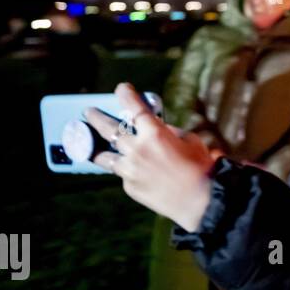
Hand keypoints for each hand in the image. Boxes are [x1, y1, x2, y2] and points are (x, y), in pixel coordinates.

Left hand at [86, 83, 217, 231]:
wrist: (200, 201)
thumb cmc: (200, 167)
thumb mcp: (190, 141)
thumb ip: (169, 132)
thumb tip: (156, 129)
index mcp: (155, 134)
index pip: (135, 108)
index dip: (126, 95)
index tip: (121, 88)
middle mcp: (137, 150)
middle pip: (109, 130)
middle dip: (97, 118)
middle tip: (89, 112)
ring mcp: (130, 170)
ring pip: (106, 156)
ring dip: (98, 149)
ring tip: (92, 147)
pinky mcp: (130, 187)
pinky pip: (124, 174)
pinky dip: (127, 170)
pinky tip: (134, 171)